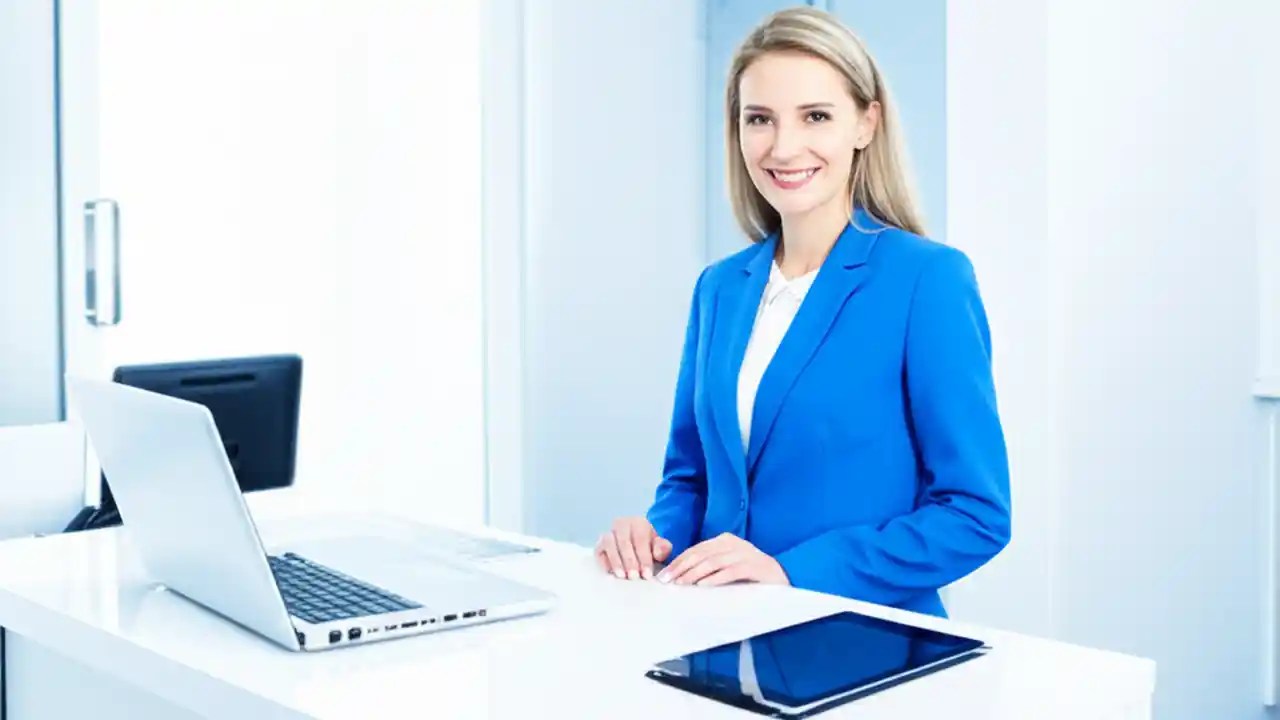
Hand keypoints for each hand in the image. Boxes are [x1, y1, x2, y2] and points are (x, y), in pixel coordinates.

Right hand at [595, 516, 672, 579]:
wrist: (639, 547)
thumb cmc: (650, 547)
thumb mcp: (660, 547)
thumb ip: (663, 548)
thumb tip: (658, 554)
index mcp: (638, 522)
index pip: (640, 538)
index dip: (644, 557)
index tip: (647, 574)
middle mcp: (621, 524)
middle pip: (623, 541)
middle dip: (629, 561)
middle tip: (634, 577)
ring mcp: (608, 533)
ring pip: (609, 543)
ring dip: (615, 561)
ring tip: (622, 576)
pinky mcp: (599, 545)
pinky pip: (598, 551)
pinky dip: (603, 561)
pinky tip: (610, 572)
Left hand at [656, 533, 789, 586]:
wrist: (784, 577)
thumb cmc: (751, 575)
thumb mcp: (728, 566)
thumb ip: (710, 566)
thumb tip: (682, 576)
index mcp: (725, 541)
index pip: (696, 550)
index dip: (679, 561)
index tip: (665, 574)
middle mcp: (733, 544)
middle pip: (701, 554)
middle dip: (682, 568)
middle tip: (668, 581)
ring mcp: (745, 554)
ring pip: (713, 562)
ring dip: (695, 574)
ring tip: (682, 584)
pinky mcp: (754, 566)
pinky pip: (731, 571)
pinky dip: (715, 578)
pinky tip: (703, 586)